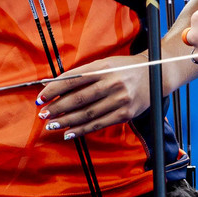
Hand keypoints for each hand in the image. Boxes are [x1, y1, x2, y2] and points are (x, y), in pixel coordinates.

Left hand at [34, 53, 151, 138]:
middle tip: (43, 114)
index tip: (41, 97)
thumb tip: (54, 84)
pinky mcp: (126, 114)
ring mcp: (120, 100)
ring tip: (52, 125)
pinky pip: (99, 124)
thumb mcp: (105, 63)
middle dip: (57, 108)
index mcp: (104, 67)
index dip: (54, 89)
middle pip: (78, 99)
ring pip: (87, 114)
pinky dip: (82, 130)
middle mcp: (112, 83)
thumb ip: (82, 73)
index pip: (73, 79)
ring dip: (66, 121)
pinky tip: (69, 133)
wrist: (156, 75)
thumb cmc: (125, 68)